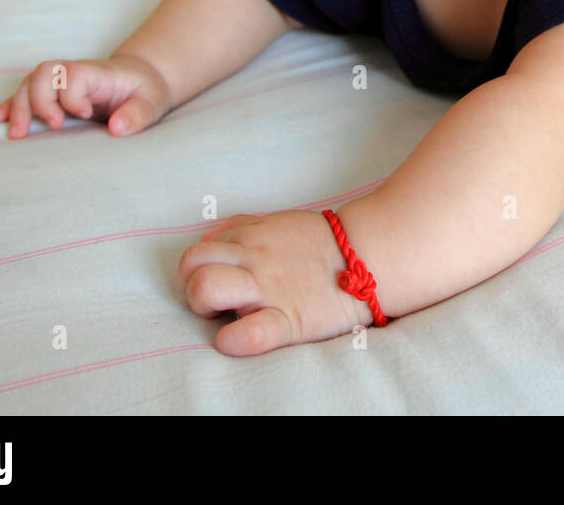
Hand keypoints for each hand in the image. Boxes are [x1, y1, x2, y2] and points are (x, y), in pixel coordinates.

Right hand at [0, 53, 171, 138]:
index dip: (73, 95)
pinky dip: (11, 106)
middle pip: (43, 74)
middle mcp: (74, 73)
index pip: (74, 75)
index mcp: (98, 73)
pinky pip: (25, 94)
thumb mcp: (153, 102)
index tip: (85, 114)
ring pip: (29, 84)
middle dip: (39, 100)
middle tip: (53, 126)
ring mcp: (61, 82)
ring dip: (19, 107)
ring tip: (17, 135)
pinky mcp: (53, 93)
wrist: (140, 79)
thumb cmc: (145, 91)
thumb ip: (139, 114)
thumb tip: (116, 129)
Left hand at [178, 210, 372, 355]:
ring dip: (203, 305)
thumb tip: (214, 238)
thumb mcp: (278, 222)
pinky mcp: (287, 320)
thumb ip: (245, 227)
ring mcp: (267, 288)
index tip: (218, 277)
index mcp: (253, 237)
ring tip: (223, 314)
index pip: (202, 247)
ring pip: (205, 288)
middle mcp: (254, 259)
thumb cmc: (322, 245)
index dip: (201, 266)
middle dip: (191, 284)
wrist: (371, 256)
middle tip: (213, 299)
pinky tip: (235, 339)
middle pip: (192, 264)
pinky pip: (246, 335)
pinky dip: (231, 341)